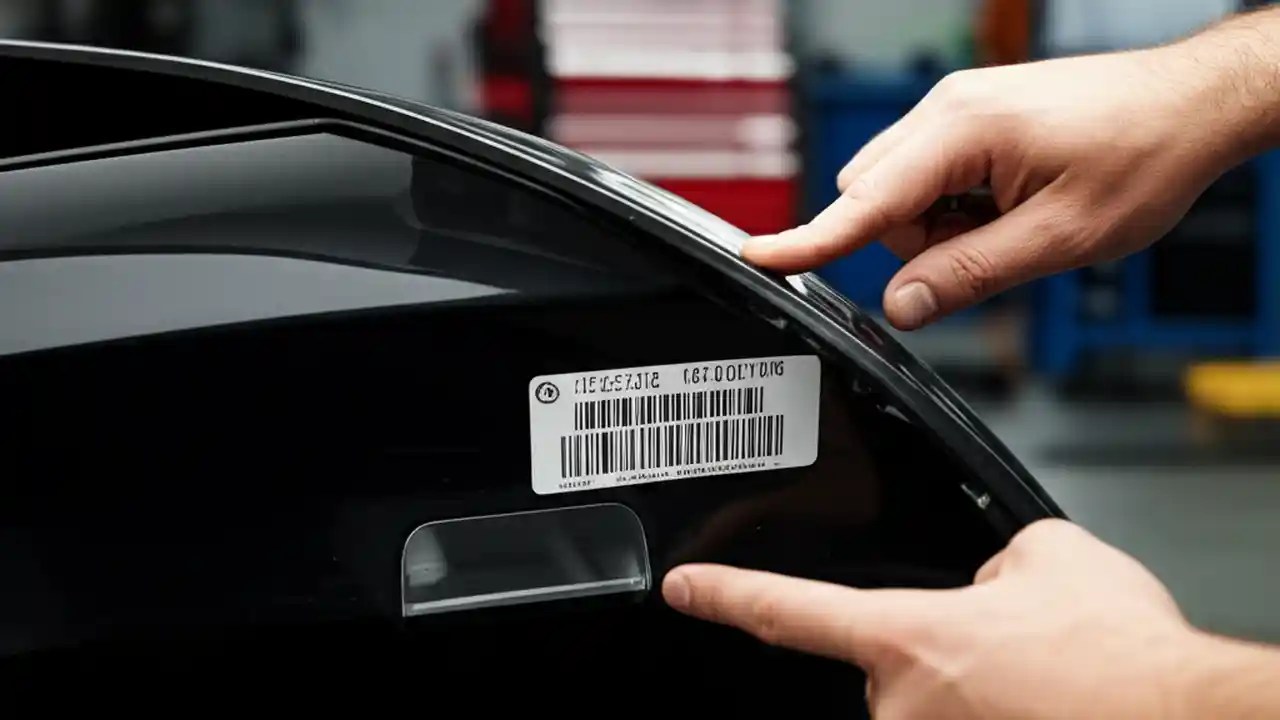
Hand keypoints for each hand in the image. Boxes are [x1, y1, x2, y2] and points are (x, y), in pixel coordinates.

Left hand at [661, 519, 1203, 718]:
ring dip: (980, 694)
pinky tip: (1044, 708)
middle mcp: (902, 707)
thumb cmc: (1121, 661)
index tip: (684, 590)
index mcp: (905, 638)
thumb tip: (989, 585)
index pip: (787, 609)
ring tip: (1047, 689)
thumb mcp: (1053, 559)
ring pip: (937, 708)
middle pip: (890, 668)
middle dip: (942, 653)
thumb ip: (995, 562)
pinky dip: (1002, 714)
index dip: (726, 595)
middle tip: (1019, 655)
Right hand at [741, 41, 1269, 329]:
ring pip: (899, 191)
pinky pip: (928, 175)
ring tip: (1012, 221)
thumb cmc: (1143, 156)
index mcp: (962, 132)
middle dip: (912, 242)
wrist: (1193, 104)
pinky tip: (1008, 203)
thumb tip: (900, 306)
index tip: (757, 258)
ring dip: (937, 226)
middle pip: (875, 199)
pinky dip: (954, 205)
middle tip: (990, 246)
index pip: (864, 201)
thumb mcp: (1058, 238)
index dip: (808, 240)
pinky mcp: (970, 117)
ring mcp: (957, 110)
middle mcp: (946, 111)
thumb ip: (968, 274)